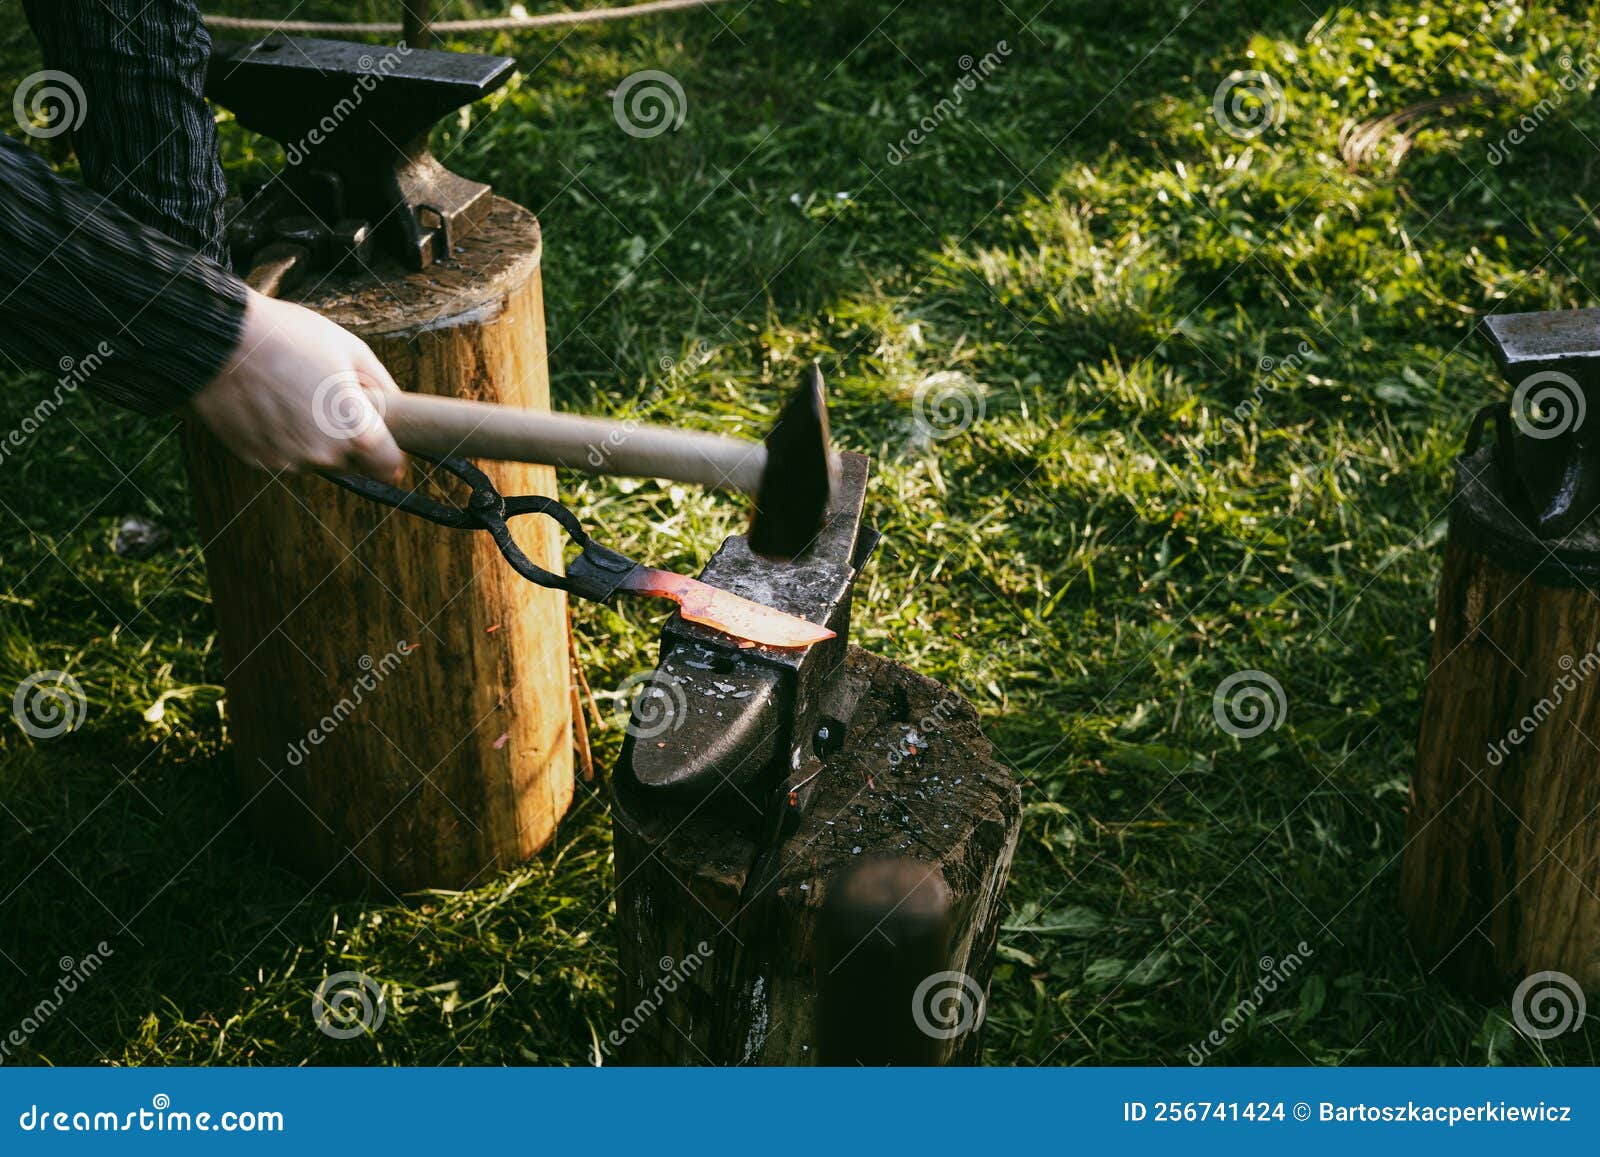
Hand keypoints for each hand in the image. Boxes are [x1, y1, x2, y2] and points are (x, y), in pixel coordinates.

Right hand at [188, 289, 405, 481]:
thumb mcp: (351, 348)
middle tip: (331, 402)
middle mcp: (323, 455)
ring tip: (296, 397)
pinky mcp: (257, 460)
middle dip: (350, 441)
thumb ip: (383, 384)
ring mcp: (287, 461)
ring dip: (315, 441)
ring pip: (316, 461)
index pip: (388, 466)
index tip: (387, 443)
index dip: (390, 453)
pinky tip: (272, 406)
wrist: (218, 340)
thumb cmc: (289, 337)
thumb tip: (398, 407)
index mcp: (354, 430)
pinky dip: (283, 439)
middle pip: (352, 463)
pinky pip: (284, 456)